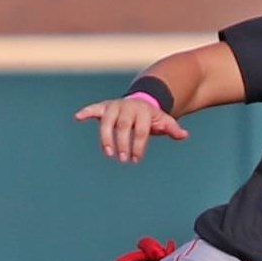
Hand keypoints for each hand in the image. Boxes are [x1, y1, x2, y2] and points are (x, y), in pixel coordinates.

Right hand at [74, 97, 188, 162]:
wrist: (142, 100)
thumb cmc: (152, 117)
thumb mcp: (164, 121)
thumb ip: (171, 128)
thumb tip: (184, 134)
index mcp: (144, 112)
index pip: (141, 131)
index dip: (139, 146)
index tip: (136, 160)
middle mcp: (128, 107)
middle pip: (124, 126)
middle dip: (123, 144)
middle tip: (123, 159)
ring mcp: (115, 106)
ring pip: (107, 121)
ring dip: (106, 137)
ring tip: (108, 153)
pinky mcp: (105, 107)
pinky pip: (94, 109)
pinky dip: (86, 112)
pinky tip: (77, 117)